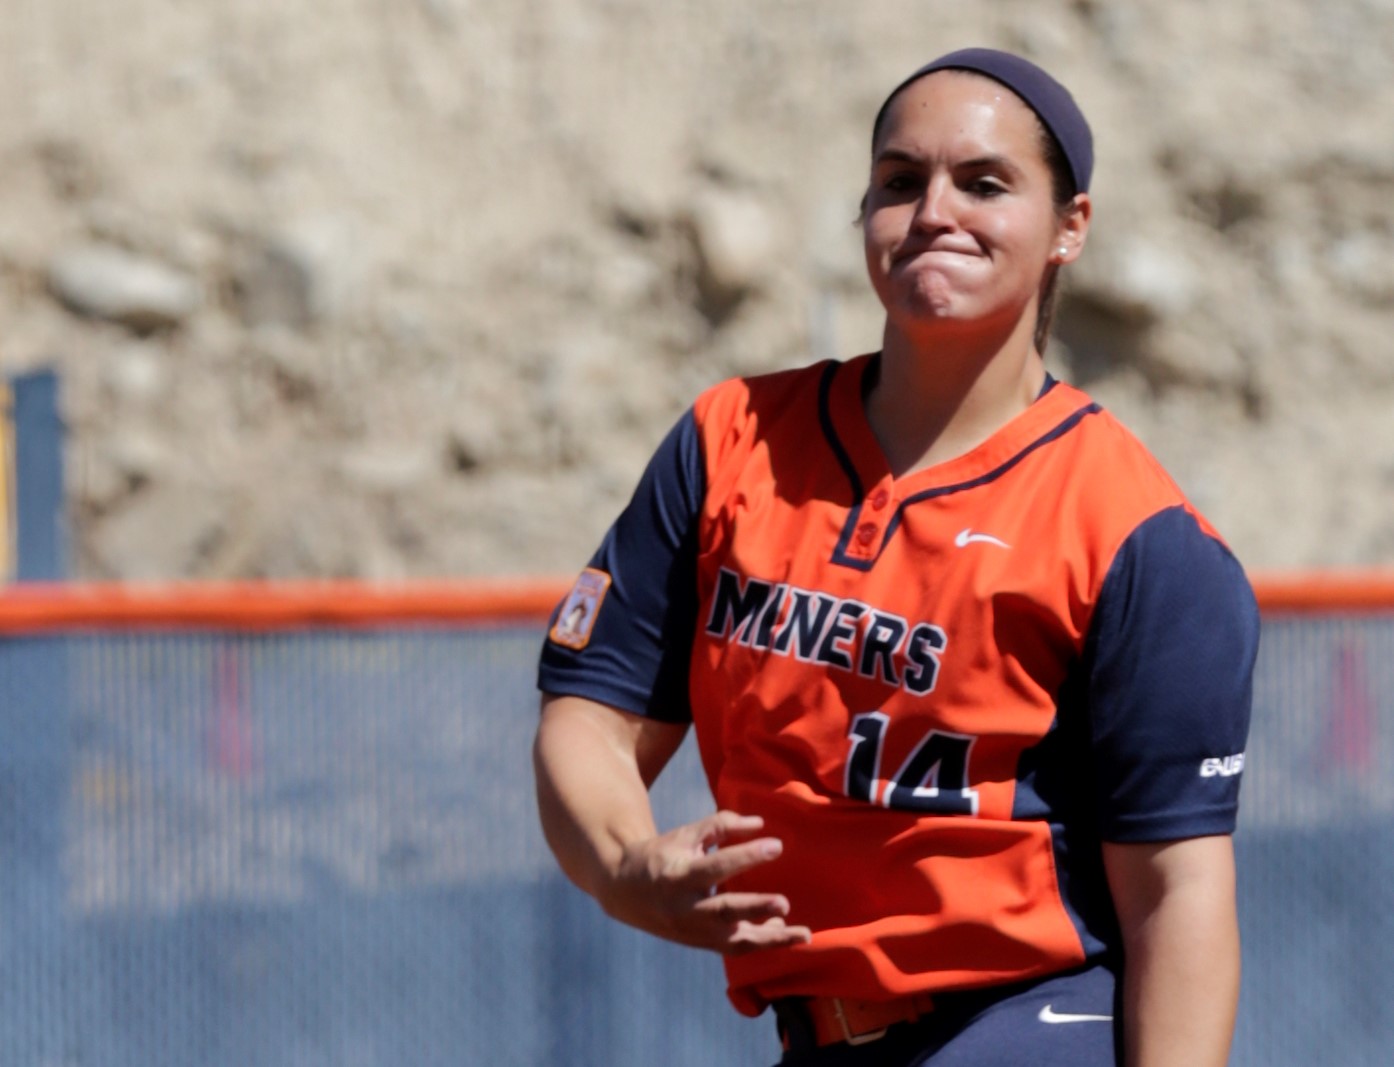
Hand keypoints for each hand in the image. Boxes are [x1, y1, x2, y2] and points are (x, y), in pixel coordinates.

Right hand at [598, 810, 812, 955]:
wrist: (626, 892)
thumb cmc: (662, 856)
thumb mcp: (684, 835)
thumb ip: (720, 826)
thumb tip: (759, 823)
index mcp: (678, 877)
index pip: (717, 867)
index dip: (746, 855)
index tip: (776, 845)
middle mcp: (686, 909)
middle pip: (724, 912)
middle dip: (755, 908)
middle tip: (785, 902)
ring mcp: (695, 932)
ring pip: (736, 941)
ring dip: (771, 939)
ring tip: (803, 934)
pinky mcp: (703, 944)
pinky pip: (737, 947)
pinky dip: (763, 941)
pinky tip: (785, 931)